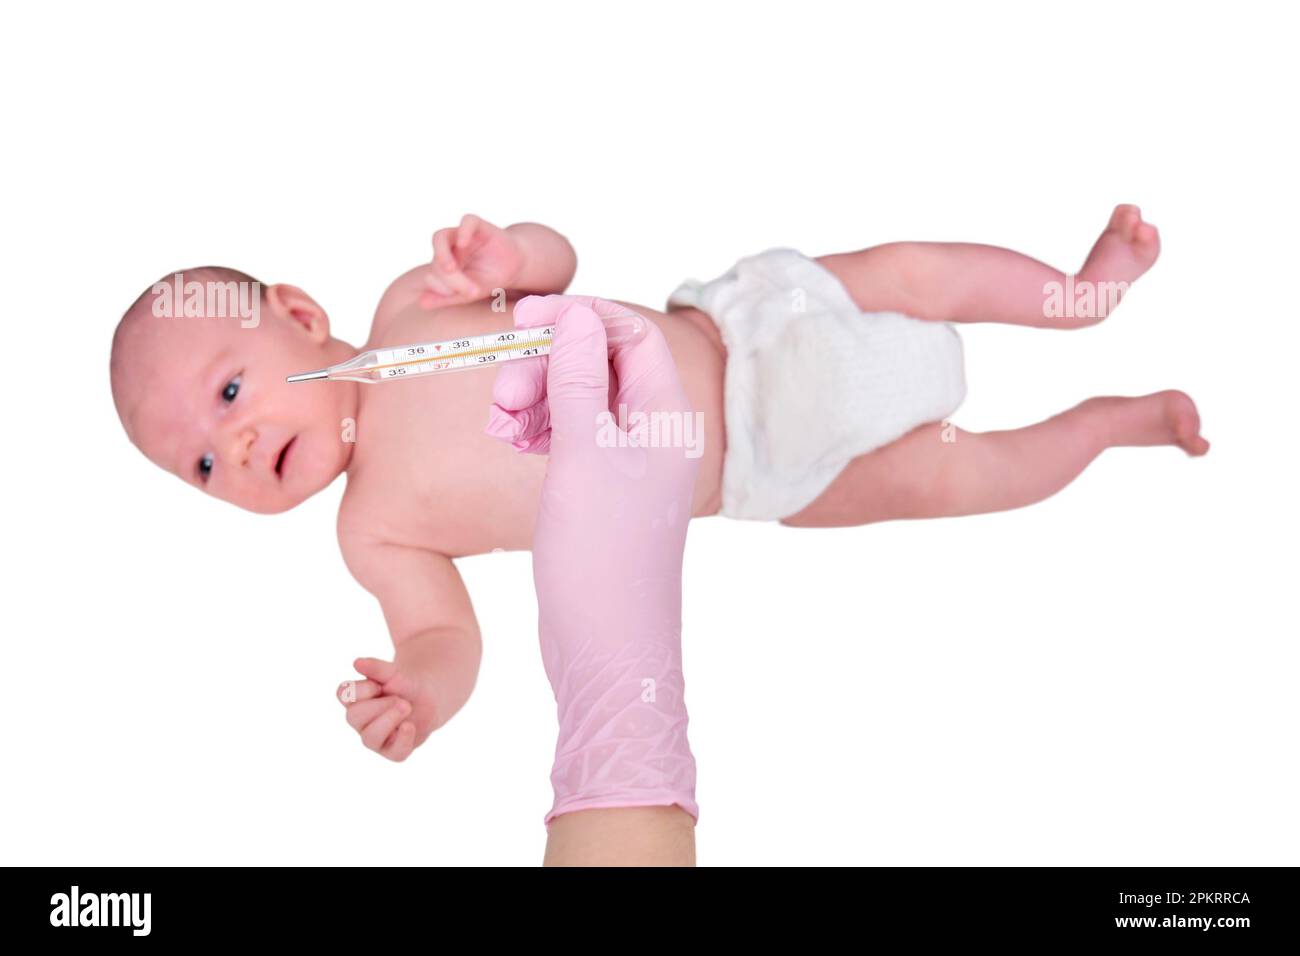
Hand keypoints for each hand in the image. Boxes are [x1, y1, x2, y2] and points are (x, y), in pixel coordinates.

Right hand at [336, 637, 444, 761]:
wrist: (429, 698)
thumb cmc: (404, 685)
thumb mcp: (394, 673)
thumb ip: (377, 668)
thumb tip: (357, 662)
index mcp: (354, 700)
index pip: (343, 694)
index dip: (361, 689)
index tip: (378, 685)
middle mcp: (360, 721)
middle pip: (354, 717)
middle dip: (379, 705)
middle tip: (400, 698)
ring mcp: (375, 738)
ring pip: (370, 738)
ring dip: (389, 719)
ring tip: (406, 707)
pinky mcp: (394, 750)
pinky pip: (395, 753)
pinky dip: (403, 740)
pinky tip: (409, 726)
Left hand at [420, 214, 522, 308]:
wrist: (515, 266)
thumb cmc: (490, 278)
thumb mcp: (470, 293)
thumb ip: (446, 297)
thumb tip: (422, 303)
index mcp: (444, 265)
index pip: (432, 272)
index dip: (436, 285)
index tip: (453, 295)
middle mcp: (449, 248)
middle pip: (436, 259)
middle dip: (448, 277)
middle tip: (465, 290)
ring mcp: (462, 236)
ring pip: (441, 236)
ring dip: (441, 254)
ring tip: (450, 269)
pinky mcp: (479, 226)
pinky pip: (467, 221)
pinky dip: (463, 231)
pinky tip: (464, 244)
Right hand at [486, 294, 701, 823]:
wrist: (608, 648)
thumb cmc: (603, 553)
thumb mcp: (585, 454)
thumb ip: (578, 378)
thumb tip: (580, 317)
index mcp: (668, 418)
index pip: (630, 335)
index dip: (580, 317)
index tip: (524, 317)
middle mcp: (655, 436)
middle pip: (603, 364)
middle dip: (551, 362)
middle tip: (505, 389)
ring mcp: (630, 468)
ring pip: (582, 402)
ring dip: (540, 396)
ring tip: (504, 420)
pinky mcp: (604, 495)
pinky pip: (572, 440)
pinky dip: (542, 430)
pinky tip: (513, 440)